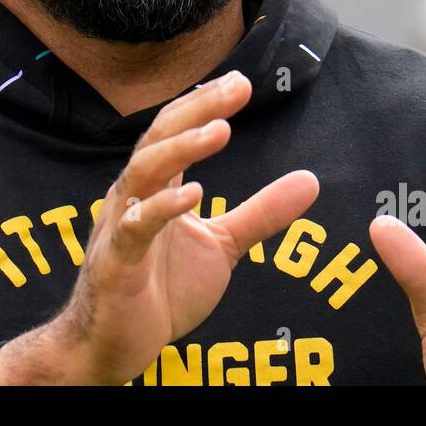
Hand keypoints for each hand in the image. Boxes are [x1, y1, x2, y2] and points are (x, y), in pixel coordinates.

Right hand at [0, 70, 318, 384]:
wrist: (114, 344)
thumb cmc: (161, 289)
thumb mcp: (223, 246)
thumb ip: (261, 213)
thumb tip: (311, 180)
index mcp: (157, 185)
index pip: (176, 129)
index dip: (205, 103)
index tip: (241, 81)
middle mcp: (134, 194)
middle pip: (161, 136)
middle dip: (198, 109)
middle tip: (238, 87)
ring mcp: (120, 225)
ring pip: (144, 171)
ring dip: (182, 148)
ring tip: (220, 130)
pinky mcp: (116, 262)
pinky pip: (135, 227)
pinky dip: (161, 207)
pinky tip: (192, 194)